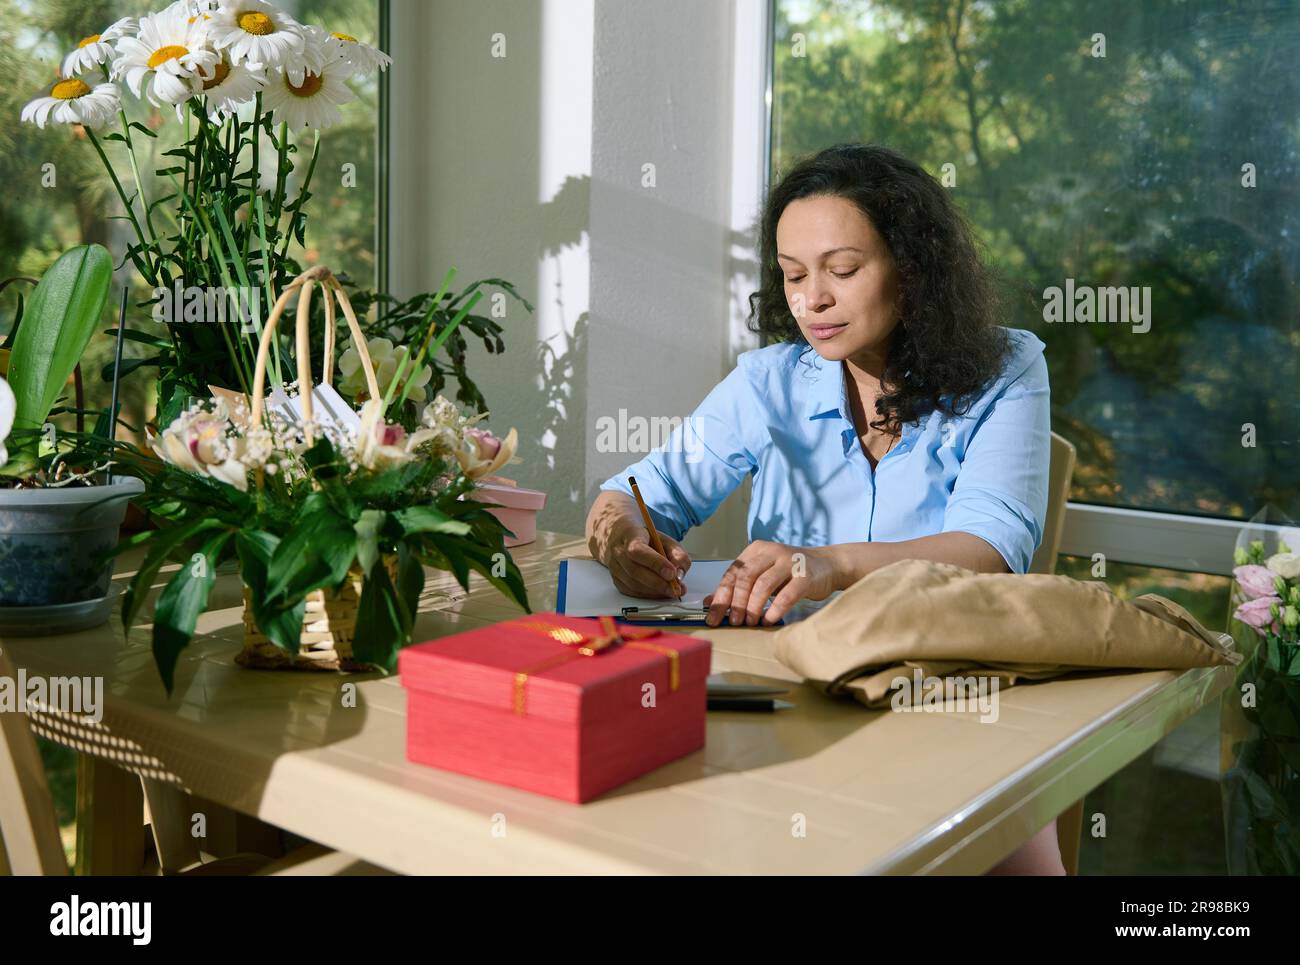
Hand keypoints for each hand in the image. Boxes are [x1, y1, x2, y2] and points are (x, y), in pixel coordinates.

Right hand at [601, 518, 691, 598]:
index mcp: (630, 536)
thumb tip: (679, 574)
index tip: (672, 573)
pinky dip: (648, 595)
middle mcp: (618, 552)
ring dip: (654, 591)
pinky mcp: (616, 580)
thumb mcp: (666, 540)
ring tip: (672, 591)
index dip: (655, 563)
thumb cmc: (647, 540)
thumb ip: (678, 554)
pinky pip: (631, 591)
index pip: (638, 550)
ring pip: (632, 584)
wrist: (623, 540)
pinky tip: (660, 592)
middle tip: (675, 588)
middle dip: (658, 583)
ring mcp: (614, 567)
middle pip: (634, 570)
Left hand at [703, 541, 836, 625]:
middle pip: (746, 578)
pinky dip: (775, 609)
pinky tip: (768, 620)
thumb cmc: (789, 573)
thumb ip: (737, 587)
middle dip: (736, 602)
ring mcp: (789, 561)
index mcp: (755, 550)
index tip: (713, 618)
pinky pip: (787, 593)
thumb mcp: (761, 575)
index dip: (721, 597)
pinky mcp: (806, 575)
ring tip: (750, 623)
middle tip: (734, 622)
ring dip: (753, 606)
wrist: (826, 565)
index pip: (732, 573)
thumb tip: (709, 603)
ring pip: (764, 584)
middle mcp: (771, 552)